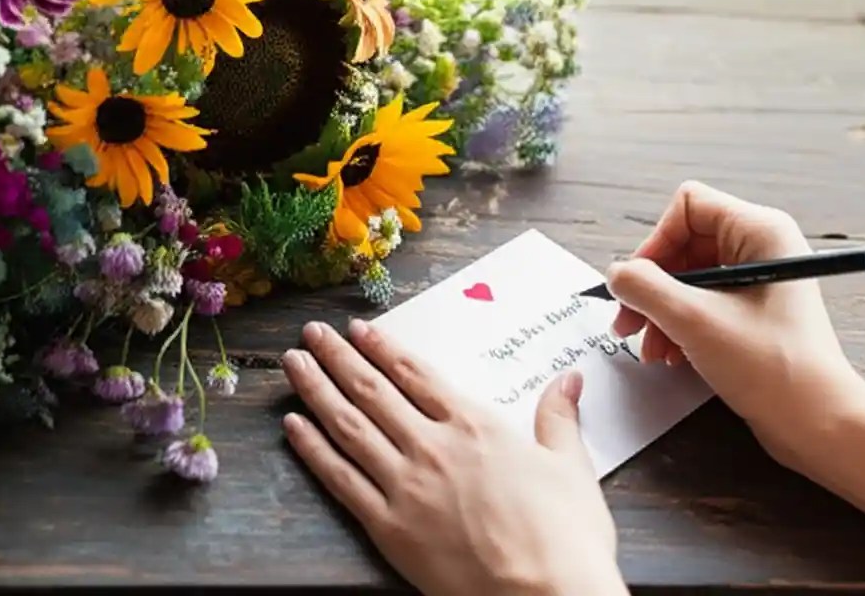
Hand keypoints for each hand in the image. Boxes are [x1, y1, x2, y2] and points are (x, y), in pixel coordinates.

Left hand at [280, 319, 627, 595]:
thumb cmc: (564, 536)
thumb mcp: (571, 467)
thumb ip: (558, 418)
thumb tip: (569, 379)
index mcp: (475, 426)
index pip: (417, 375)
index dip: (383, 348)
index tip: (358, 328)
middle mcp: (432, 447)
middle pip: (373, 391)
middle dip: (338, 357)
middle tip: (312, 333)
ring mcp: (405, 486)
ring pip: (348, 426)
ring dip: (317, 390)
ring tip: (294, 364)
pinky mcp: (388, 527)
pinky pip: (340, 479)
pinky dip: (313, 449)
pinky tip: (293, 427)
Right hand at [606, 180, 864, 464]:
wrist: (819, 423)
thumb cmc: (774, 368)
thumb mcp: (695, 321)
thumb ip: (646, 289)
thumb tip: (617, 273)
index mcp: (760, 232)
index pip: (688, 207)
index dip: (656, 242)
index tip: (638, 283)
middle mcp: (762, 248)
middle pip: (684, 245)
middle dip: (651, 286)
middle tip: (627, 323)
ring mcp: (758, 281)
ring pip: (689, 279)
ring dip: (660, 312)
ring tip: (649, 349)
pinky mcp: (753, 313)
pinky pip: (702, 305)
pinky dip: (679, 327)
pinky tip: (670, 356)